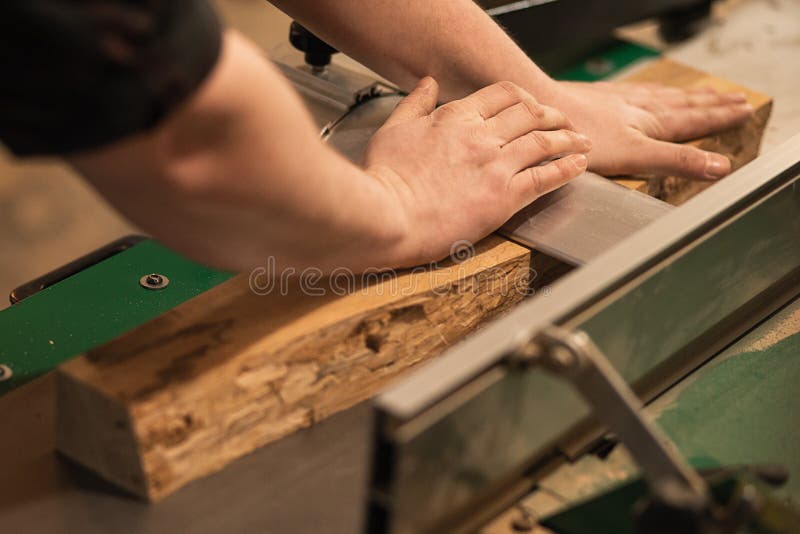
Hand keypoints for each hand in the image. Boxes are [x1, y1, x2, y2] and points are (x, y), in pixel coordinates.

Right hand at [365, 77, 591, 265]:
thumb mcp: (392, 130)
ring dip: (568, 138)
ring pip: (543, 142)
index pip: (501, 95)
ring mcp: (495, 166)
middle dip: (552, 115)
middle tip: (564, 121)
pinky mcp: (503, 197)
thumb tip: (428, 83)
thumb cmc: (385, 179)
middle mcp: (481, 136)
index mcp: (455, 117)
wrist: (388, 215)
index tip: (532, 105)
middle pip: (530, 114)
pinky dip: (566, 169)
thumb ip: (415, 104)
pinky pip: (545, 178)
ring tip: (582, 141)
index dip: (523, 97)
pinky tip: (578, 166)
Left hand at [543, 81, 752, 179]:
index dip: (720, 117)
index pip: (695, 120)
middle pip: (684, 104)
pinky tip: (643, 93)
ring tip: (702, 92)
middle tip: (736, 97)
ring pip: (661, 96)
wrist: (544, 109)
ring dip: (686, 96)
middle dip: (711, 103)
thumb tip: (719, 167)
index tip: (744, 110)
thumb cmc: (584, 137)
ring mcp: (617, 101)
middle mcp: (638, 108)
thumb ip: (676, 162)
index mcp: (651, 123)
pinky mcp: (597, 98)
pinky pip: (635, 92)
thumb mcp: (637, 156)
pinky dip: (651, 91)